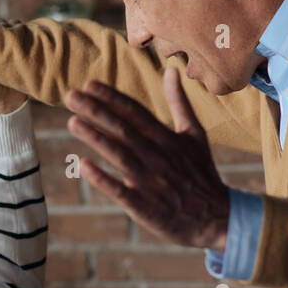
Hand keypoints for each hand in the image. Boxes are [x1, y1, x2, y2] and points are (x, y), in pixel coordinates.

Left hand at [65, 69, 230, 251]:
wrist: (216, 217)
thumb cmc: (200, 173)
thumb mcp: (194, 135)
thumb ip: (179, 103)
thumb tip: (172, 70)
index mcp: (168, 139)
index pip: (137, 113)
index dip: (113, 98)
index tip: (89, 85)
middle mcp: (159, 157)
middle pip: (124, 130)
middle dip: (96, 111)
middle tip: (70, 96)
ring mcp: (151, 182)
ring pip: (120, 155)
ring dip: (96, 138)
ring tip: (73, 122)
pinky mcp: (145, 207)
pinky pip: (121, 191)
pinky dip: (102, 178)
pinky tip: (83, 165)